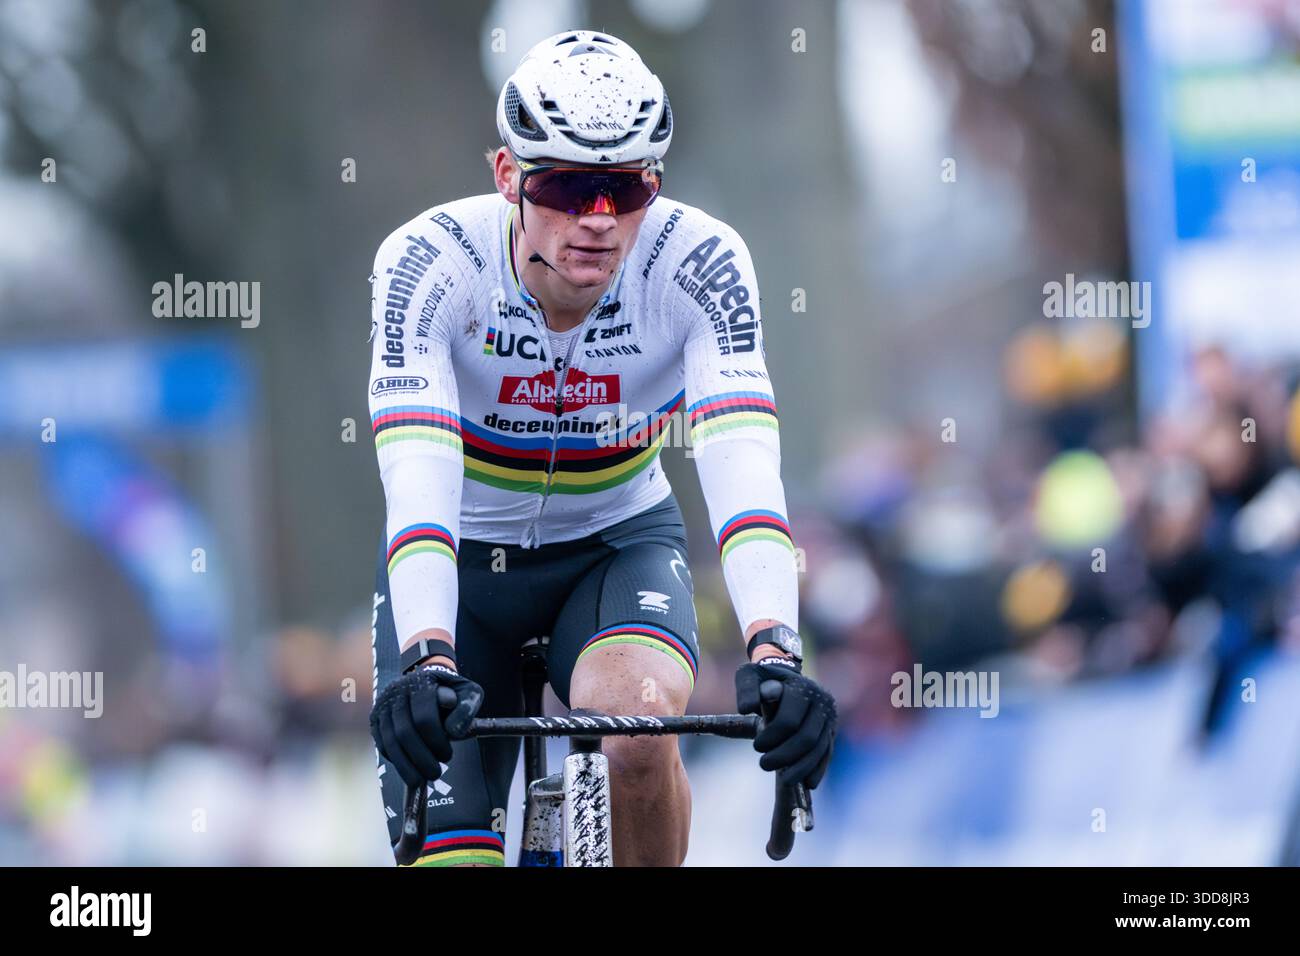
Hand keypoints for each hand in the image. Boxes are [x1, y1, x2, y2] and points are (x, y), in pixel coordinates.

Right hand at [370, 664, 482, 787]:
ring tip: (421, 780)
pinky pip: (382, 744)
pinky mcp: (376, 719)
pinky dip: (395, 760)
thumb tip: (453, 731)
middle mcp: (398, 691)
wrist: (429, 681)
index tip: (447, 756)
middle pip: (405, 732)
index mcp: (422, 683)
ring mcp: (384, 705)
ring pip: (391, 742)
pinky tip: (409, 770)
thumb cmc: (453, 692)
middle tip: (436, 774)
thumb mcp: (469, 693)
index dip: (436, 742)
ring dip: (406, 766)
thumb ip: (467, 709)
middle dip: (421, 758)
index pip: (424, 718)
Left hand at [735, 657, 835, 789]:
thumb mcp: (749, 676)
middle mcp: (821, 701)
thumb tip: (746, 709)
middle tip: (764, 764)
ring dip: (801, 768)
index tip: (756, 746)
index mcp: (801, 687)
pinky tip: (807, 783)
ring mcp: (829, 717)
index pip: (789, 720)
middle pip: (807, 738)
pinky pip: (827, 753)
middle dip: (785, 756)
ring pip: (819, 749)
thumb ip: (747, 691)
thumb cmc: (762, 679)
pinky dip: (817, 769)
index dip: (772, 737)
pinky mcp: (831, 731)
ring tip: (785, 781)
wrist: (785, 678)